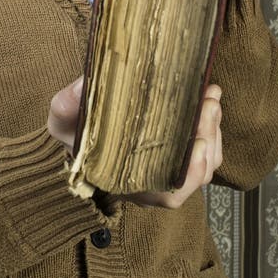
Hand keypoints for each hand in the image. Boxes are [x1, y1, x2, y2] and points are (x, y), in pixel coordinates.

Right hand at [48, 80, 222, 210]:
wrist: (80, 126)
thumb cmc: (76, 130)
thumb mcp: (63, 120)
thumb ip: (67, 106)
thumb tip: (82, 85)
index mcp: (128, 183)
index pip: (168, 192)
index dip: (189, 174)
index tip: (199, 146)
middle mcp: (154, 182)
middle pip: (195, 174)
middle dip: (208, 139)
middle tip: (208, 105)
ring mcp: (170, 165)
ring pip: (206, 159)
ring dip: (213, 129)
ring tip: (211, 96)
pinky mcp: (181, 147)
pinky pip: (207, 145)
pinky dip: (212, 124)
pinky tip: (209, 97)